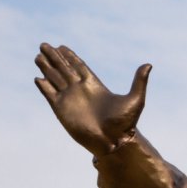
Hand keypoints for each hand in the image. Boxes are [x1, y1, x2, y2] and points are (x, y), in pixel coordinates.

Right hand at [34, 42, 149, 154]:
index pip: (78, 66)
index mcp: (94, 86)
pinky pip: (49, 95)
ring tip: (38, 56)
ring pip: (55, 79)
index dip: (69, 56)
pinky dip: (43, 87)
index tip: (61, 47)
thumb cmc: (125, 124)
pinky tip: (38, 78)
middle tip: (44, 45)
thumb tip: (148, 65)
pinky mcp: (61, 110)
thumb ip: (139, 81)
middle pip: (64, 69)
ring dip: (46, 68)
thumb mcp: (135, 100)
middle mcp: (80, 90)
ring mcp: (70, 100)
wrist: (113, 143)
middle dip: (54, 57)